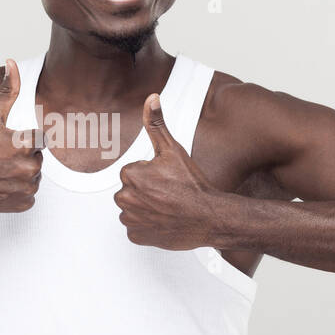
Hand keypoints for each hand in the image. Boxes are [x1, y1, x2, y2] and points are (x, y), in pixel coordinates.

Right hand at [0, 59, 41, 215]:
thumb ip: (7, 90)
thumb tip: (13, 64)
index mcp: (24, 143)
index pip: (41, 138)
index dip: (25, 139)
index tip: (8, 142)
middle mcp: (29, 167)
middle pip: (37, 158)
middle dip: (23, 156)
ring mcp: (26, 188)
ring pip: (34, 176)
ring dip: (20, 173)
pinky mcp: (22, 204)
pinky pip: (29, 195)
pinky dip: (18, 191)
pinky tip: (0, 184)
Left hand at [114, 94, 220, 249]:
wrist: (209, 217)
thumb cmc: (192, 184)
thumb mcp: (173, 149)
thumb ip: (157, 123)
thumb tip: (151, 98)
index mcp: (129, 174)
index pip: (132, 171)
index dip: (151, 174)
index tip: (167, 179)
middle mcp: (124, 198)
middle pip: (130, 190)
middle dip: (145, 191)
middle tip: (169, 193)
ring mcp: (130, 219)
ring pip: (132, 209)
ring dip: (145, 208)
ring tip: (168, 207)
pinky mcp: (136, 236)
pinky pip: (136, 228)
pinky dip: (147, 226)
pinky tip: (164, 220)